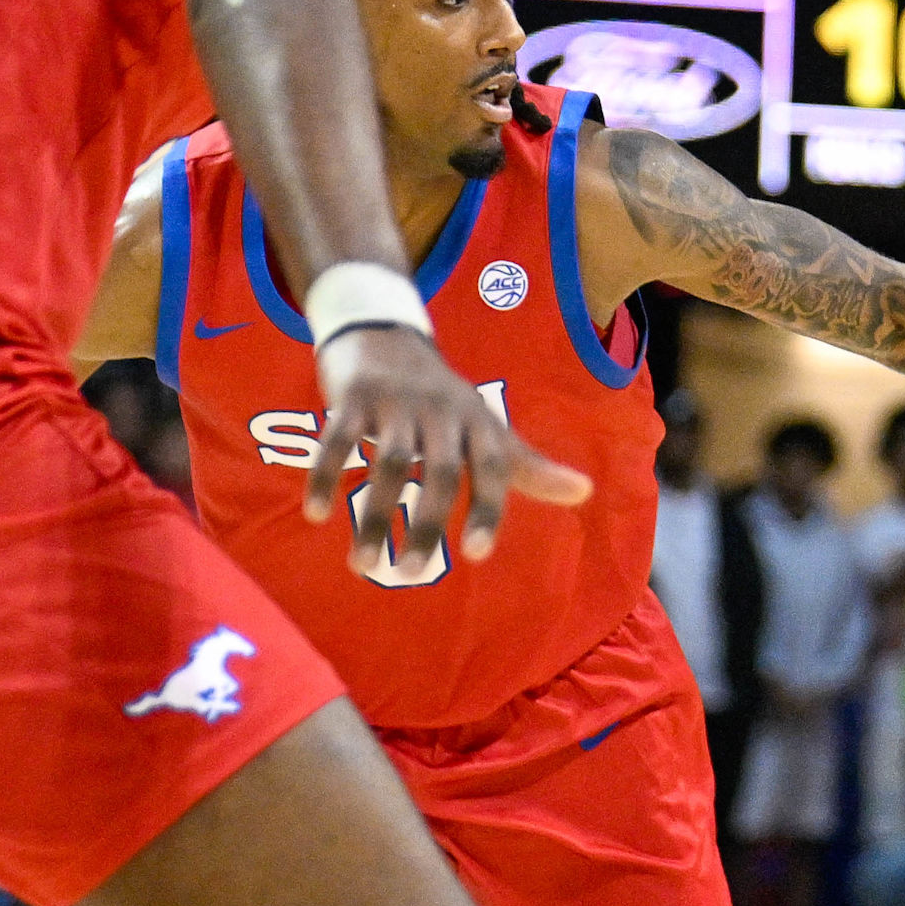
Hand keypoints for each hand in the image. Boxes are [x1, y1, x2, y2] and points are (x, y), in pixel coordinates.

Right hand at [310, 325, 585, 567]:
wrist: (384, 331)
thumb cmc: (443, 397)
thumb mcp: (487, 427)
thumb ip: (529, 466)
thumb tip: (585, 493)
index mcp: (478, 422)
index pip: (491, 469)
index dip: (487, 509)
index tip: (475, 555)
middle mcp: (441, 411)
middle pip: (441, 472)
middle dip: (427, 525)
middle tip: (410, 574)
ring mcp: (395, 402)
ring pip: (390, 463)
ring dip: (376, 516)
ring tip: (363, 564)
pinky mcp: (352, 396)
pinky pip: (337, 440)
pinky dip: (326, 476)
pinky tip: (318, 517)